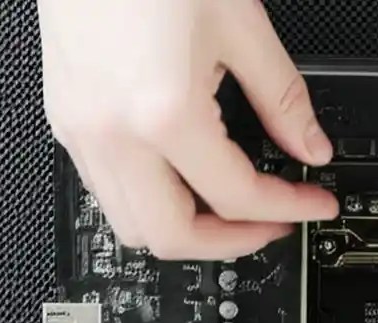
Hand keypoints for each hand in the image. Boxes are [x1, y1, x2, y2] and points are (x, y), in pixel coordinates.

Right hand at [38, 0, 338, 259]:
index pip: (236, 197)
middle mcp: (112, 133)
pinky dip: (150, 202)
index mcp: (162, 112)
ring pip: (130, 226)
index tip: (313, 203)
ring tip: (228, 207)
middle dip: (231, 243)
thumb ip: (283, 99)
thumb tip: (310, 147)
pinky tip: (182, 177)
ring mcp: (80, 131)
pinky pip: (107, 191)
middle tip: (271, 223)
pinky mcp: (65, 120)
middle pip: (172, 238)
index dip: (287, 210)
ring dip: (185, 230)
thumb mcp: (240, 25)